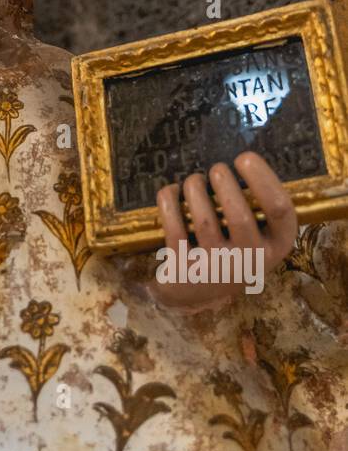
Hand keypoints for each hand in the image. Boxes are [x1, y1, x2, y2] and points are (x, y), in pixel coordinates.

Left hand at [153, 151, 296, 306]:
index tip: (244, 157)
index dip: (263, 178)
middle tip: (216, 169)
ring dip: (195, 188)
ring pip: (204, 219)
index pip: (280, 210)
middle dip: (223, 182)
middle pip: (239, 215)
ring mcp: (217, 268)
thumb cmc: (228, 248)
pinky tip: (171, 191)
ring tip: (194, 180)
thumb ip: (255, 205)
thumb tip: (241, 160)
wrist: (195, 293)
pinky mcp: (185, 269)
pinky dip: (169, 201)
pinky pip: (174, 226)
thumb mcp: (255, 233)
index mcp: (276, 246)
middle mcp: (251, 261)